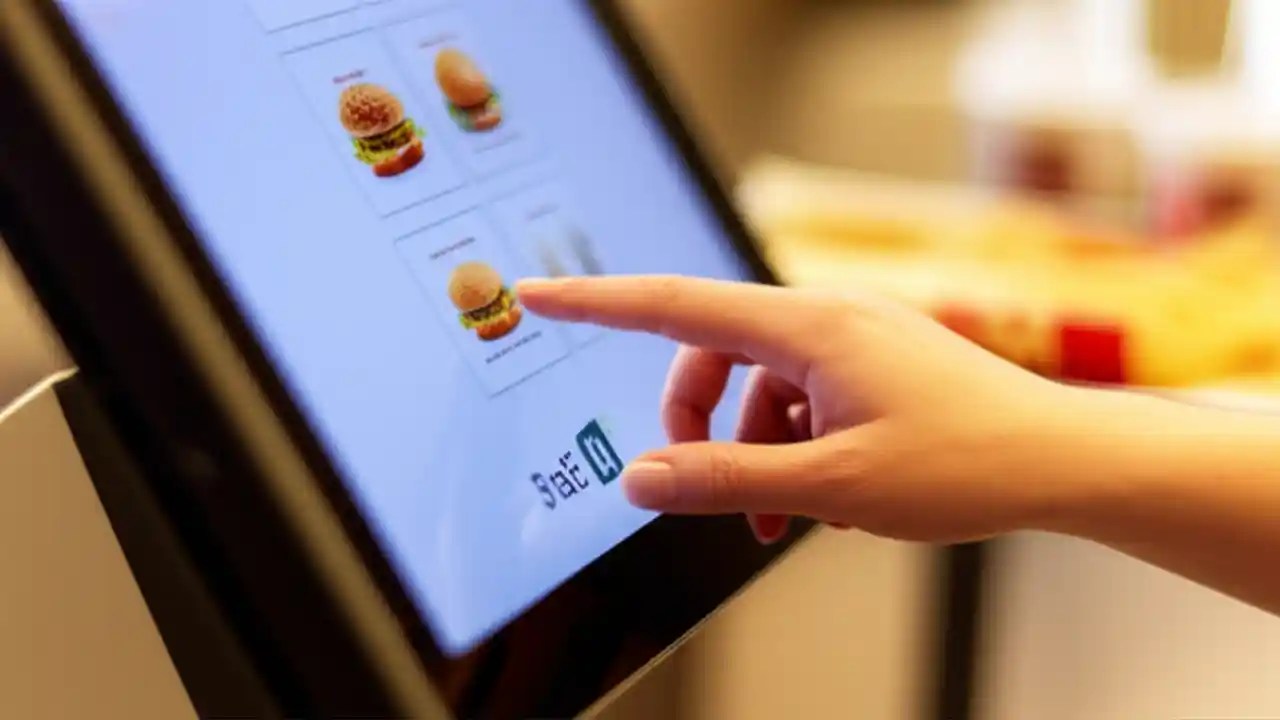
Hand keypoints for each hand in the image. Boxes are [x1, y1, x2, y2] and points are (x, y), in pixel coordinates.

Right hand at [519, 275, 1078, 544]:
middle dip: (695, 426)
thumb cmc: (965, 462)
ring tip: (782, 518)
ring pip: (759, 387)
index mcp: (808, 326)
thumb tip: (641, 479)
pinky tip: (821, 499)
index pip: (675, 305)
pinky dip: (792, 447)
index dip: (596, 303)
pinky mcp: (875, 364)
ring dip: (751, 452)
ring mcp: (855, 338)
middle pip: (714, 357)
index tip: (537, 297)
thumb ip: (727, 480)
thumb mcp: (832, 485)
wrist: (1063, 461)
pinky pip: (803, 397)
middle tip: (701, 490)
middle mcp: (827, 317)